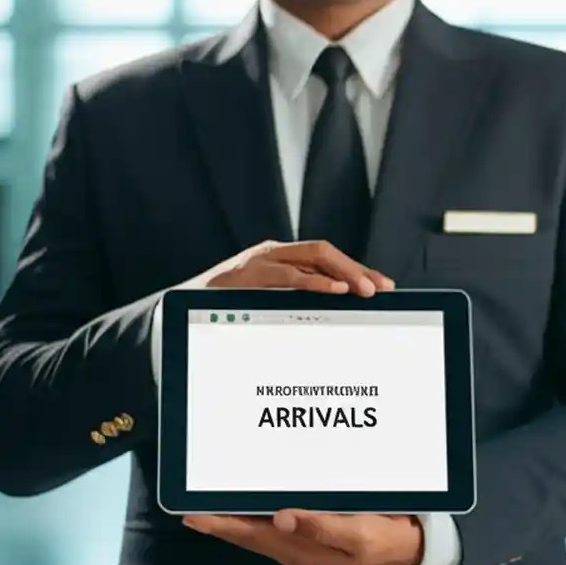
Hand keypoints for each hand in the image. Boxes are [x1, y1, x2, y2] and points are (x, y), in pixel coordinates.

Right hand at [180, 240, 394, 296]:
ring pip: (312, 256)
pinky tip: (334, 290)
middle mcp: (273, 253)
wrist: (179, 311)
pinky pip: (287, 275)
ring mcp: (260, 261)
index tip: (386, 287)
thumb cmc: (227, 313)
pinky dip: (314, 281)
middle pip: (324, 252)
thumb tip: (340, 312)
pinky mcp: (247, 274)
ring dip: (343, 273)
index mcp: (281, 259)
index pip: (328, 258)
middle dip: (356, 269)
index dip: (358, 270)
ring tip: (364, 290)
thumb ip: (296, 303)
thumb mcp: (269, 305)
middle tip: (380, 289)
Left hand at [183, 509, 423, 564]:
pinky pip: (272, 522)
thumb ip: (319, 527)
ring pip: (256, 527)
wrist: (406, 543)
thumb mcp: (355, 534)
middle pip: (246, 533)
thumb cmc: (381, 537)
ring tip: (210, 500)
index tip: (192, 514)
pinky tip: (250, 498)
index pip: (249, 535)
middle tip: (190, 505)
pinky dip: (255, 509)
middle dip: (219, 520)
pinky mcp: (310, 531)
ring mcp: (300, 541)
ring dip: (234, 515)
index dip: (220, 525)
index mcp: (298, 550)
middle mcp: (292, 547)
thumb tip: (279, 518)